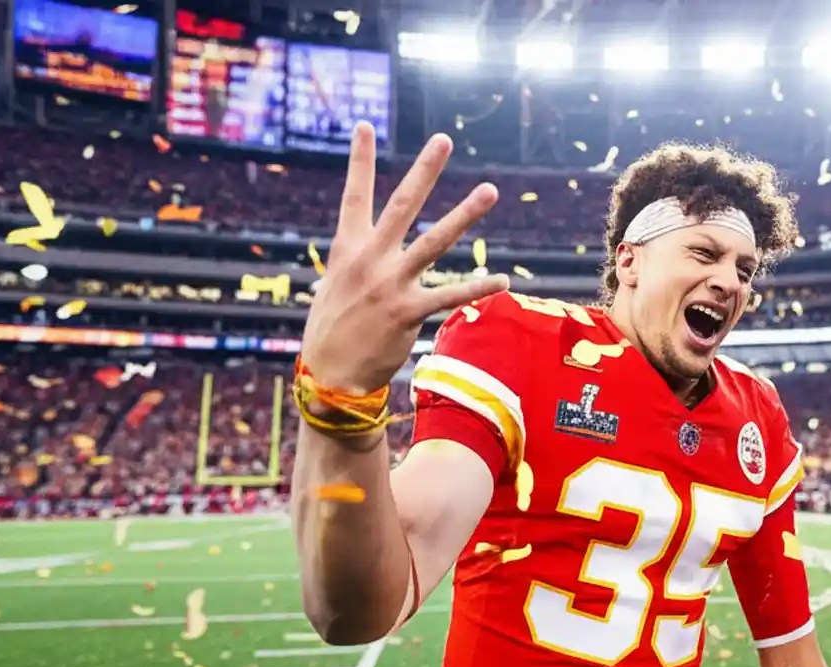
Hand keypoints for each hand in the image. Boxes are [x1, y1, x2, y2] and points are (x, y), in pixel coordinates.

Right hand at [300, 122, 507, 394]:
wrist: (330, 377)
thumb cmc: (331, 332)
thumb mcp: (334, 287)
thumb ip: (355, 264)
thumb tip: (361, 254)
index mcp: (348, 248)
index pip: (354, 195)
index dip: (359, 160)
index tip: (364, 124)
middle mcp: (370, 259)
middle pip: (402, 204)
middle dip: (424, 170)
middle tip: (443, 140)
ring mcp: (390, 283)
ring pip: (435, 240)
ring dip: (465, 214)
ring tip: (490, 190)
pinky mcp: (408, 311)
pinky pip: (450, 295)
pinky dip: (477, 287)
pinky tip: (501, 279)